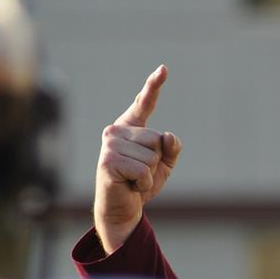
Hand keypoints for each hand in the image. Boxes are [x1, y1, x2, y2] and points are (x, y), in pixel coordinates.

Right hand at [94, 64, 183, 254]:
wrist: (123, 209)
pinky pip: (144, 170)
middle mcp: (116, 130)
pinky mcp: (108, 161)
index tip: (163, 69)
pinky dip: (144, 184)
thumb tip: (168, 137)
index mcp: (130, 128)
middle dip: (156, 162)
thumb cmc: (141, 185)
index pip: (143, 103)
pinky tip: (130, 186)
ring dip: (149, 175)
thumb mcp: (163, 165)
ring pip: (152, 156)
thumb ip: (171, 148)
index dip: (153, 85)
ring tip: (133, 180)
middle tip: (139, 173)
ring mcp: (110, 144)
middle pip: (157, 139)